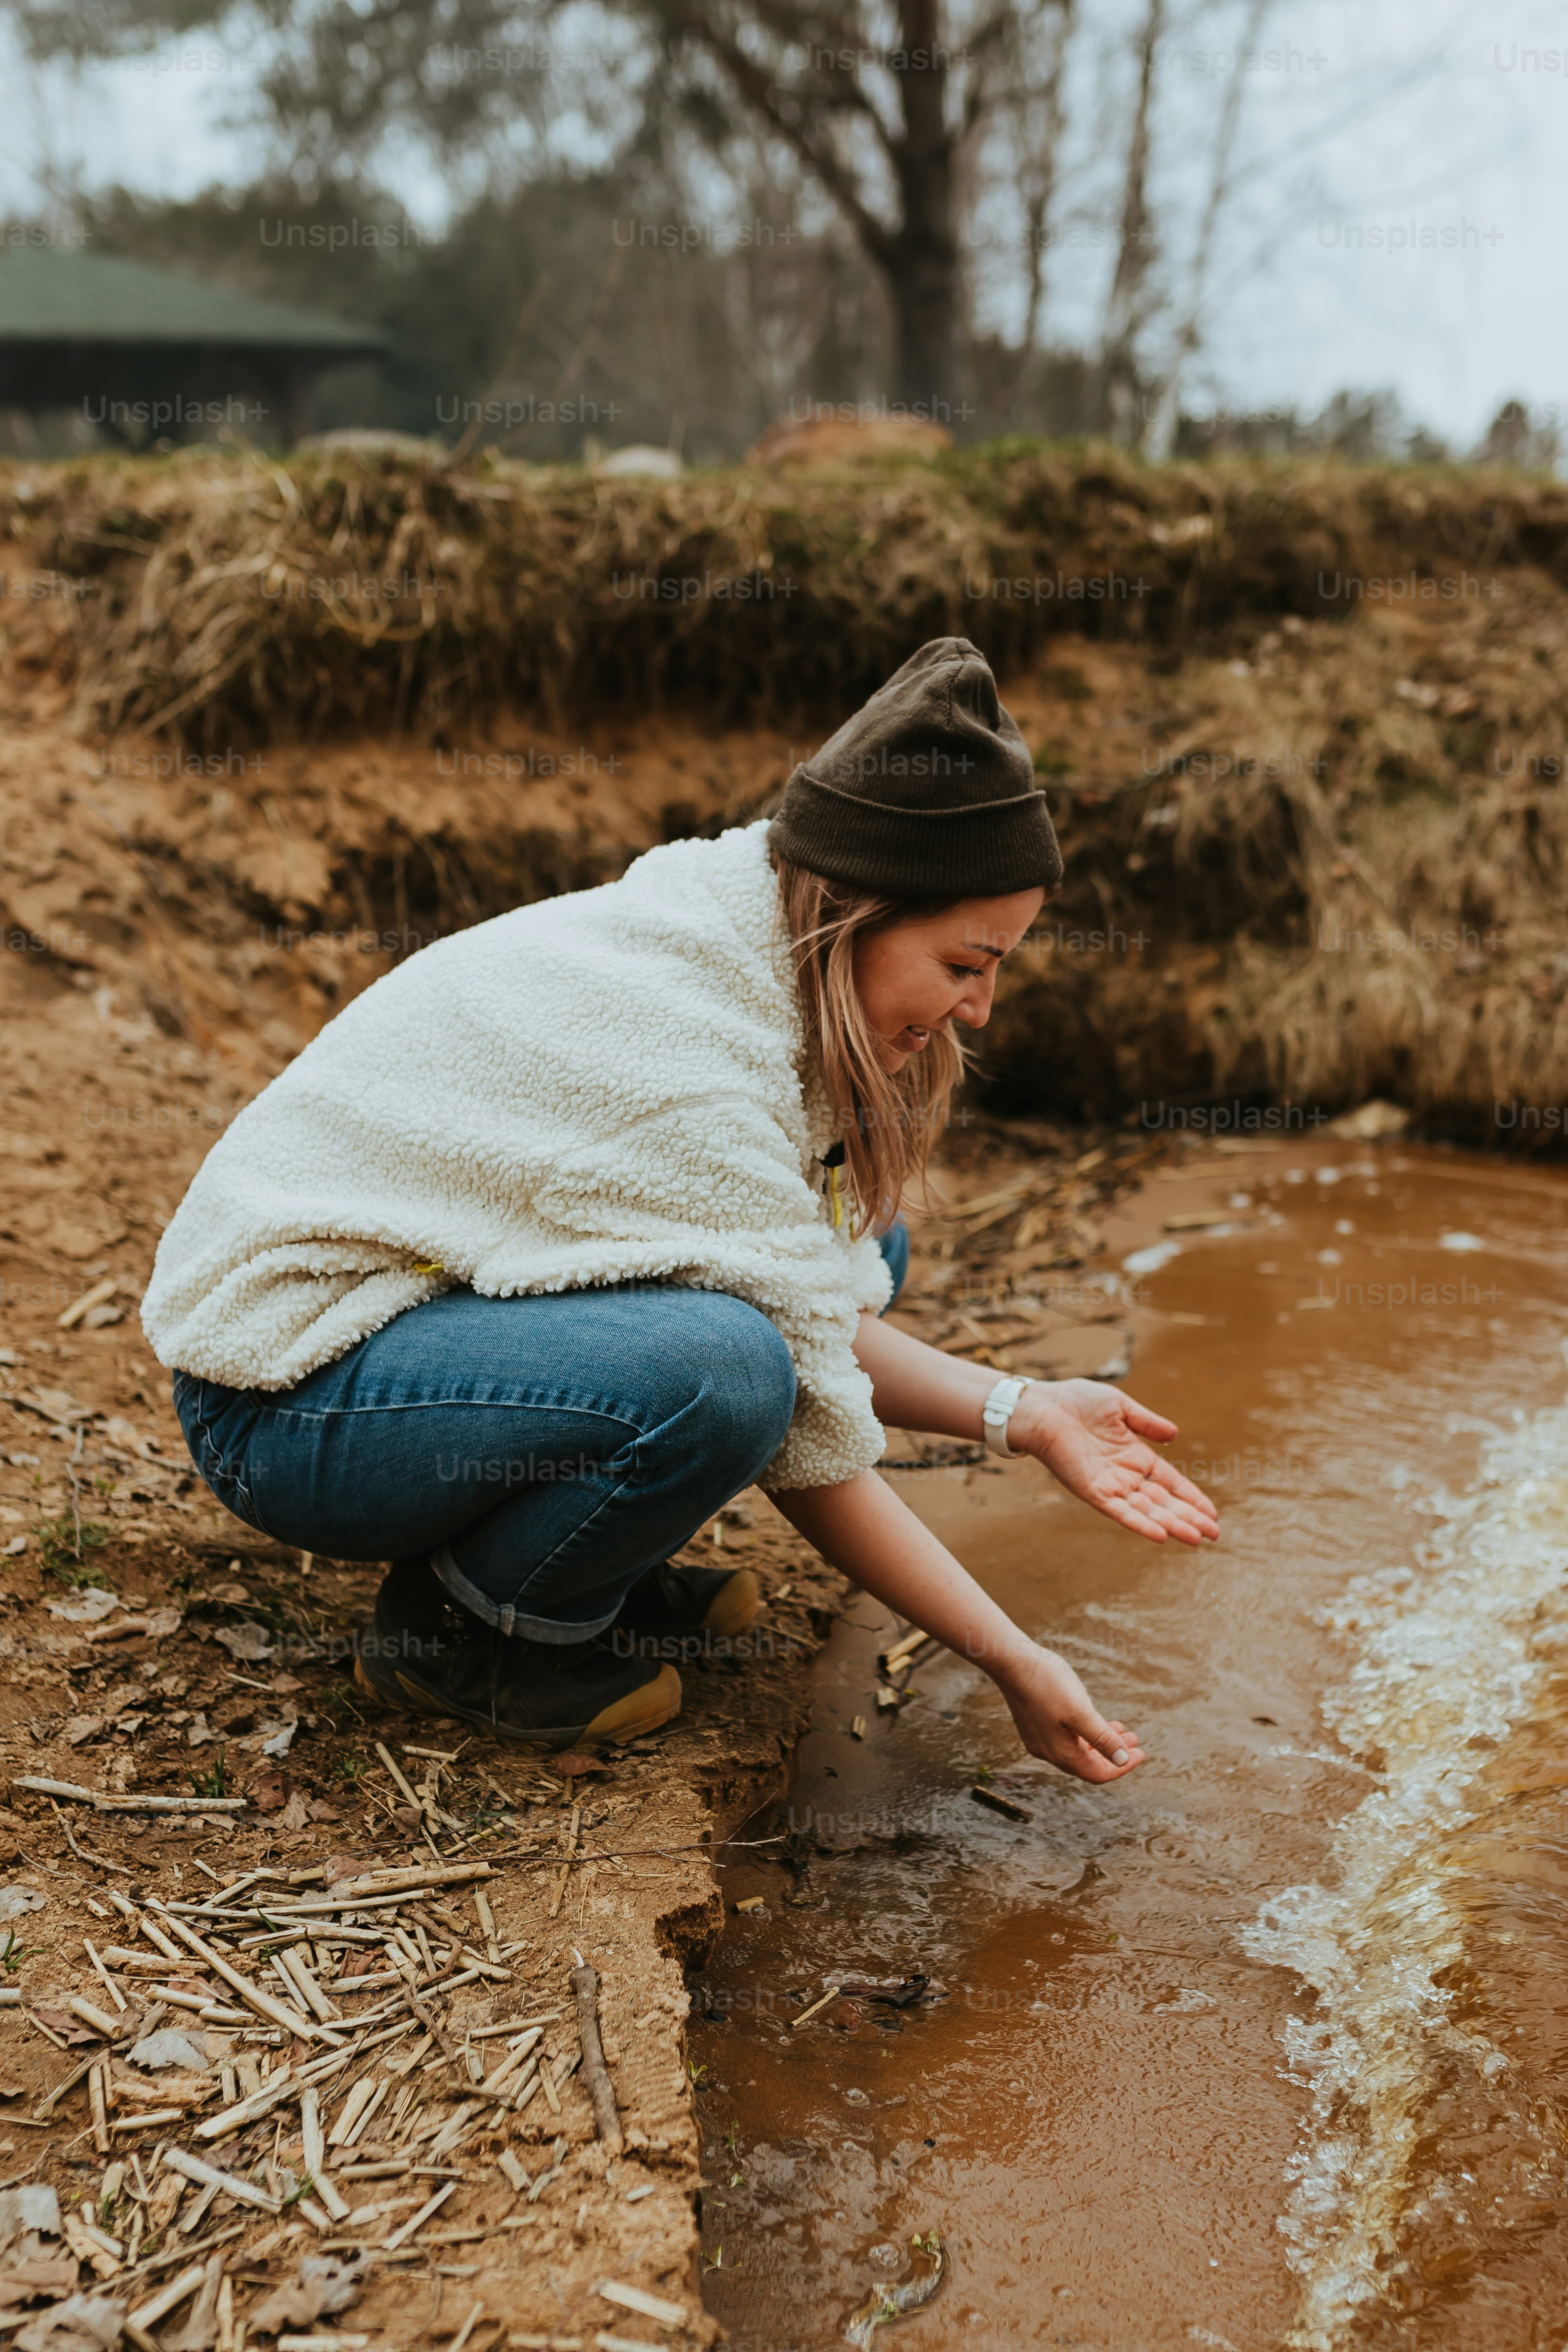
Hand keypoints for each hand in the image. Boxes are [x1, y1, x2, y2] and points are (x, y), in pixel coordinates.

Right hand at [997, 1644, 1144, 1782]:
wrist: (1012, 1662)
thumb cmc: (1047, 1684)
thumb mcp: (1081, 1711)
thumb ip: (1102, 1738)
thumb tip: (1122, 1761)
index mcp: (1061, 1753)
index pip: (1097, 1773)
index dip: (1122, 1766)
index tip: (1141, 1752)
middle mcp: (1048, 1752)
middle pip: (1088, 1764)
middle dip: (1114, 1753)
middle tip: (1134, 1739)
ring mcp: (1039, 1739)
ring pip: (1077, 1750)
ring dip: (1100, 1742)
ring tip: (1120, 1728)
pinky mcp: (1034, 1725)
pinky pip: (1066, 1738)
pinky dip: (1085, 1734)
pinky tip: (1093, 1719)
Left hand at [1010, 1379, 1218, 1544]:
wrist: (1044, 1406)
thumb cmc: (1077, 1402)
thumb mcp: (1121, 1408)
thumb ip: (1146, 1422)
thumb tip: (1174, 1434)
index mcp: (1134, 1456)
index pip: (1170, 1483)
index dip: (1191, 1497)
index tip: (1212, 1513)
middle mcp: (1124, 1476)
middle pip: (1163, 1502)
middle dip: (1189, 1518)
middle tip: (1214, 1535)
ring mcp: (1109, 1485)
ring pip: (1146, 1511)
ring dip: (1172, 1525)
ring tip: (1197, 1539)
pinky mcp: (1091, 1491)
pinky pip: (1119, 1512)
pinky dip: (1139, 1523)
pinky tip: (1160, 1536)